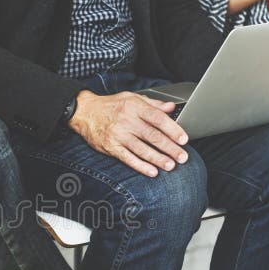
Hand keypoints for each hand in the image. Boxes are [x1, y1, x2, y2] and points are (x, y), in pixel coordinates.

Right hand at [69, 90, 189, 177]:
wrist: (85, 112)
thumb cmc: (110, 105)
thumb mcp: (132, 97)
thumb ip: (152, 104)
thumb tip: (171, 107)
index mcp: (135, 107)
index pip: (157, 119)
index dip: (172, 129)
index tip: (183, 139)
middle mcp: (127, 121)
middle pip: (152, 136)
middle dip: (169, 148)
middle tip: (182, 157)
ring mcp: (118, 135)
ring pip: (142, 149)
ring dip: (157, 159)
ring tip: (170, 165)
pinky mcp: (111, 147)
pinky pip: (128, 158)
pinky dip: (140, 166)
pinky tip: (152, 172)